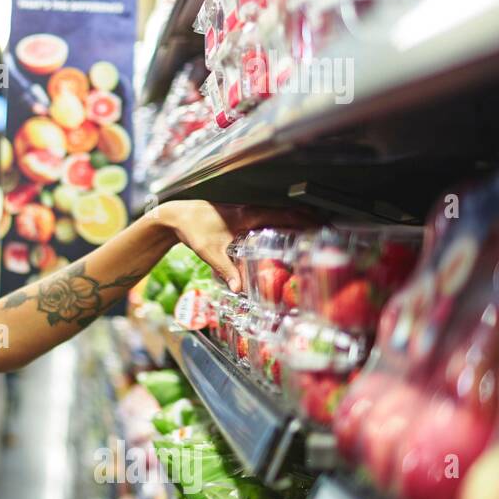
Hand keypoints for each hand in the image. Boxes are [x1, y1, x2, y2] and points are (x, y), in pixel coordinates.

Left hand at [156, 200, 320, 292]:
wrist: (175, 217)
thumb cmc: (192, 229)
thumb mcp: (209, 251)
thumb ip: (226, 269)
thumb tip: (240, 289)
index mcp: (247, 215)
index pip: (283, 214)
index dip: (304, 218)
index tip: (322, 224)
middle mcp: (248, 209)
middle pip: (284, 211)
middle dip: (305, 218)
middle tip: (324, 228)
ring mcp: (244, 210)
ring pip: (275, 212)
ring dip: (292, 219)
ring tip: (309, 229)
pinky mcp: (237, 214)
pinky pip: (264, 216)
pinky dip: (277, 221)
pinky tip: (280, 232)